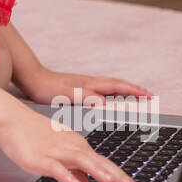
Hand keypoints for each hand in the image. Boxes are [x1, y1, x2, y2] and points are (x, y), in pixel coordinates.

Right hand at [0, 107, 141, 181]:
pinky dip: (66, 176)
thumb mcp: (60, 153)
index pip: (104, 166)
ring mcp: (57, 151)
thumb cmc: (35, 136)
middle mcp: (73, 148)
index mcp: (79, 147)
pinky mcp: (42, 157)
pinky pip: (56, 167)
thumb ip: (75, 169)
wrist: (13, 121)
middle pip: (100, 163)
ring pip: (82, 161)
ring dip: (98, 172)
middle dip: (119, 178)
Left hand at [21, 68, 151, 107]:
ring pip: (110, 85)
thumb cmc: (47, 88)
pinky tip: (109, 96)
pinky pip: (101, 89)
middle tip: (150, 95)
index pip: (117, 87)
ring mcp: (84, 83)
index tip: (150, 96)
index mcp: (90, 85)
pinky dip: (111, 92)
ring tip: (136, 94)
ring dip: (124, 89)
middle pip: (117, 84)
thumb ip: (86, 98)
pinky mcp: (78, 87)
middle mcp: (90, 82)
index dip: (134, 92)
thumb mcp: (67, 95)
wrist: (32, 78)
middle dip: (134, 90)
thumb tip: (105, 103)